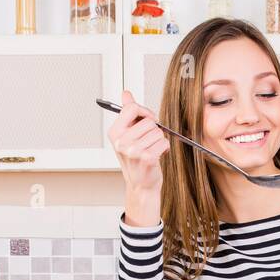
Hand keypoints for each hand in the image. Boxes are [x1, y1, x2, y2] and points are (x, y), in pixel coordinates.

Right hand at [106, 90, 169, 223]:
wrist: (141, 185)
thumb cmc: (135, 160)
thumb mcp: (127, 135)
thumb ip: (127, 113)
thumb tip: (126, 94)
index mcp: (114, 133)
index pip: (131, 108)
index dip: (144, 111)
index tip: (148, 119)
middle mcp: (121, 142)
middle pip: (148, 121)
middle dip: (154, 130)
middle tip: (149, 141)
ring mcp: (133, 151)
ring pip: (158, 132)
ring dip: (160, 140)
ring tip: (153, 150)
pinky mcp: (146, 159)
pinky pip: (164, 142)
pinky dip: (165, 148)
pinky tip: (158, 155)